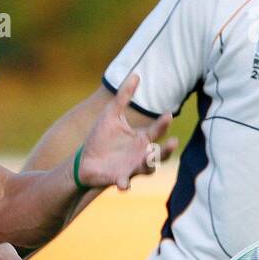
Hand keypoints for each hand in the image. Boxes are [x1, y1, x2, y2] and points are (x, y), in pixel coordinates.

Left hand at [77, 73, 177, 190]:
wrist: (85, 160)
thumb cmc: (101, 137)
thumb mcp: (111, 114)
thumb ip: (123, 96)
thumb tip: (135, 74)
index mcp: (141, 139)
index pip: (156, 130)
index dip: (162, 123)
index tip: (168, 114)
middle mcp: (141, 154)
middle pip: (160, 153)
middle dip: (167, 149)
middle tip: (173, 142)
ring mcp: (132, 168)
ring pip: (147, 168)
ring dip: (149, 165)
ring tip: (149, 160)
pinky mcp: (119, 178)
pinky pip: (125, 182)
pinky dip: (125, 184)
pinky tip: (123, 185)